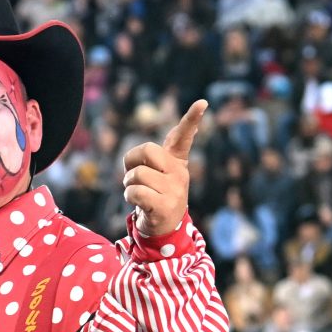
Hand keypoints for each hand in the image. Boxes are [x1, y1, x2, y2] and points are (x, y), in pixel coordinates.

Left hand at [122, 99, 207, 239]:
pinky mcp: (165, 206)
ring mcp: (174, 190)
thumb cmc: (153, 195)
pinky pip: (135, 191)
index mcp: (177, 162)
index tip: (202, 103)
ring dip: (128, 184)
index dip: (192, 118)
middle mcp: (179, 173)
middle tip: (133, 176)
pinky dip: (129, 196)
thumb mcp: (155, 174)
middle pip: (147, 150)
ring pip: (137, 174)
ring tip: (137, 193)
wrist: (162, 228)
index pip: (184, 136)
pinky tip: (137, 203)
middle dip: (132, 162)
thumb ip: (149, 158)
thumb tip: (153, 152)